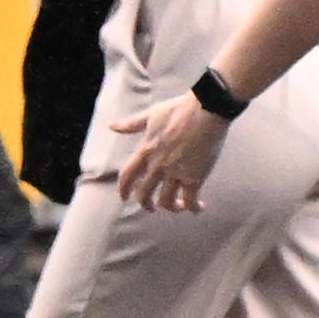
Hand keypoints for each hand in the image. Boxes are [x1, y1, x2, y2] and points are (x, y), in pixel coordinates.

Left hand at [108, 93, 230, 213]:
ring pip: (166, 201)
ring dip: (171, 207)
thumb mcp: (151, 114)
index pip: (127, 176)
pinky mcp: (194, 178)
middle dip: (146, 204)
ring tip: (178, 206)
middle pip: (144, 194)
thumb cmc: (180, 109)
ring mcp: (175, 174)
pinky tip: (200, 206)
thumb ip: (131, 124)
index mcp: (146, 151)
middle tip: (152, 207)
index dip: (123, 189)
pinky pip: (190, 201)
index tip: (124, 197)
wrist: (206, 110)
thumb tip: (111, 125)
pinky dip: (194, 207)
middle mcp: (157, 166)